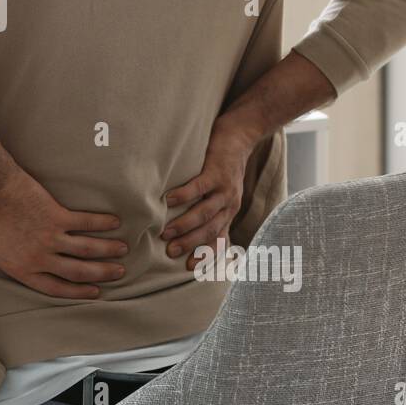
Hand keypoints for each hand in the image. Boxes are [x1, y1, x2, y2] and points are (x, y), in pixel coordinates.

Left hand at [0, 167, 126, 299]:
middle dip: (101, 274)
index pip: (55, 287)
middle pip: (78, 272)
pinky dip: (102, 223)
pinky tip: (114, 222)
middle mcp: (40, 258)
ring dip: (107, 250)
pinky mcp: (57, 215)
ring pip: (87, 249)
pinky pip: (85, 222)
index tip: (93, 292)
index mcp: (21, 269)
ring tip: (122, 250)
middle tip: (117, 273)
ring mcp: (50, 237)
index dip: (76, 292)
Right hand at [161, 115, 257, 268]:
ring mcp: (224, 188)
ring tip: (166, 232)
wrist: (240, 137)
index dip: (205, 255)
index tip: (189, 268)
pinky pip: (199, 186)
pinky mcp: (216, 171)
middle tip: (170, 252)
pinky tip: (169, 200)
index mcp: (229, 212)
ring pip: (205, 212)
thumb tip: (189, 228)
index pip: (219, 239)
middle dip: (190, 244)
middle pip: (210, 230)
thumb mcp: (223, 192)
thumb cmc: (224, 165)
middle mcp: (229, 204)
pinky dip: (184, 195)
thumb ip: (211, 209)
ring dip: (185, 225)